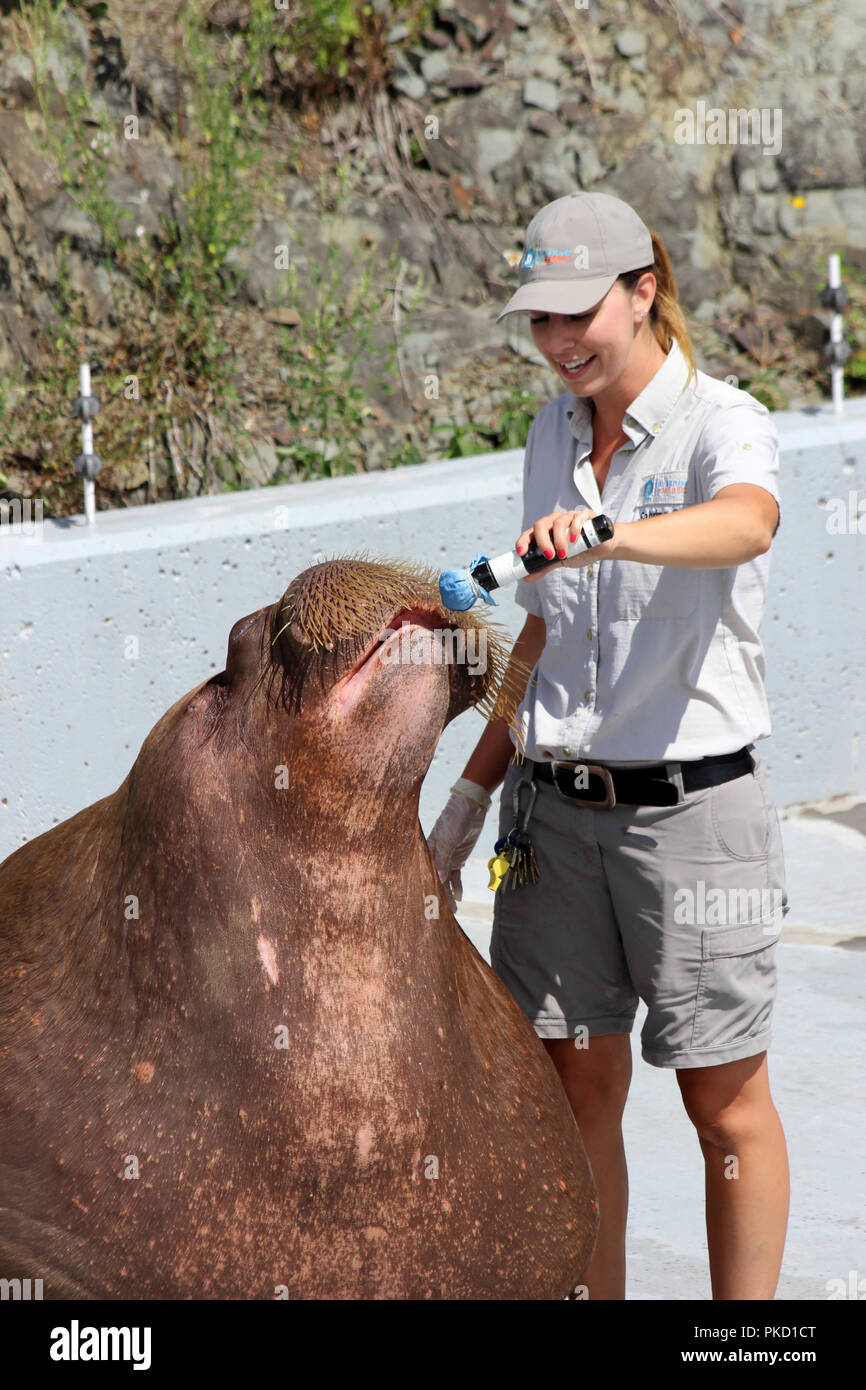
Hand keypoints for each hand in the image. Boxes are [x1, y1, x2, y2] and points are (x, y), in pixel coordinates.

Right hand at [427, 779, 491, 911]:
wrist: (470, 807)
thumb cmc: (454, 819)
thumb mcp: (448, 839)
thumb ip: (443, 859)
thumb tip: (439, 879)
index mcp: (429, 850)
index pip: (425, 873)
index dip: (426, 887)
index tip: (427, 903)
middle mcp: (436, 856)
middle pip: (435, 879)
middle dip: (438, 895)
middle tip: (443, 912)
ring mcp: (447, 857)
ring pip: (446, 880)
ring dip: (449, 894)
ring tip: (454, 910)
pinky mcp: (458, 858)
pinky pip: (456, 875)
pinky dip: (457, 885)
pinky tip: (460, 896)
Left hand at [516, 508, 617, 579]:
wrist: (601, 549)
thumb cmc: (579, 552)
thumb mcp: (559, 561)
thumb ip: (544, 566)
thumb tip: (527, 578)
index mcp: (545, 531)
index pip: (529, 533)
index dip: (523, 541)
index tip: (522, 553)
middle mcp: (554, 521)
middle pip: (541, 524)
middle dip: (542, 541)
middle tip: (549, 556)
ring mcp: (569, 517)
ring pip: (558, 522)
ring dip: (559, 539)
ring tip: (564, 554)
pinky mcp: (584, 515)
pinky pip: (577, 517)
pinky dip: (574, 528)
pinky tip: (574, 538)